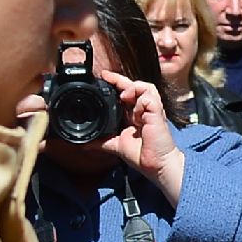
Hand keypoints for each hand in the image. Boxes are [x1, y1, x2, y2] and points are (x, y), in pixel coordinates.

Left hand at [96, 70, 184, 200]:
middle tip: (106, 76)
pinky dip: (141, 100)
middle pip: (134, 85)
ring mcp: (152, 110)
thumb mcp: (116, 146)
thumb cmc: (141, 155)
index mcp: (134, 114)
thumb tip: (84, 144)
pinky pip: (149, 97)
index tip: (103, 77)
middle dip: (119, 79)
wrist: (155, 165)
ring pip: (145, 86)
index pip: (126, 93)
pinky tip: (136, 112)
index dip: (115, 83)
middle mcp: (143, 110)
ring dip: (132, 87)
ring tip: (123, 96)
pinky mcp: (158, 113)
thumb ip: (101, 142)